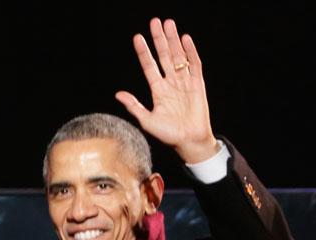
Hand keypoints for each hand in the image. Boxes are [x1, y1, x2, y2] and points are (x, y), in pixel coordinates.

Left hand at [116, 18, 217, 163]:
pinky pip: (194, 65)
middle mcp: (171, 83)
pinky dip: (190, 52)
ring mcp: (185, 82)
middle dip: (159, 39)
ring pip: (178, 56)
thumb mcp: (147, 120)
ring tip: (169, 24)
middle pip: (164, 56)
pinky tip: (185, 39)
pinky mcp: (198, 85)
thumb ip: (134, 106)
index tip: (137, 38)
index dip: (144, 52)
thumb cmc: (169, 135)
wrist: (189, 141)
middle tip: (155, 22)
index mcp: (158, 90)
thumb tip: (118, 94)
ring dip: (173, 41)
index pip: (149, 66)